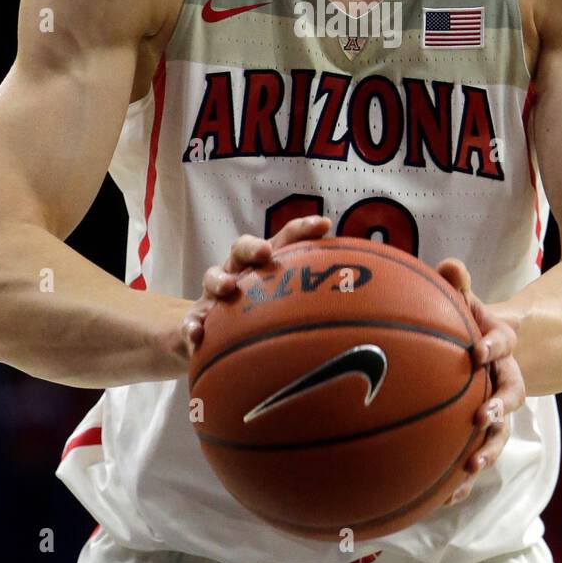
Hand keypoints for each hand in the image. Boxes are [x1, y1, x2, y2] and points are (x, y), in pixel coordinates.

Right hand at [182, 213, 332, 358]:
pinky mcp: (195, 321)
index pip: (285, 239)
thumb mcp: (286, 309)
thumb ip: (320, 308)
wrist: (205, 337)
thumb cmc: (257, 317)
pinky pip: (190, 322)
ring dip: (219, 280)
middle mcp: (238, 273)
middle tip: (265, 254)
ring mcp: (213, 296)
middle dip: (253, 246)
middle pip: (242, 247)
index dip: (302, 229)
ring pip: (211, 277)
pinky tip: (198, 338)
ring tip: (227, 289)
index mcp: (265, 267)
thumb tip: (371, 315)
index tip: (324, 224)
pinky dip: (192, 328)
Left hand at [436, 257, 524, 506]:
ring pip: (499, 433)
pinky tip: (445, 499)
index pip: (502, 343)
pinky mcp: (484, 434)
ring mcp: (498, 411)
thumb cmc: (471, 327)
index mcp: (500, 348)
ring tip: (471, 466)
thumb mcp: (468, 305)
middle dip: (499, 407)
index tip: (478, 349)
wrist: (493, 354)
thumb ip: (460, 288)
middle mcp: (505, 381)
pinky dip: (463, 477)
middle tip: (484, 415)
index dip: (494, 344)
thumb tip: (450, 264)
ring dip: (487, 449)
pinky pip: (476, 455)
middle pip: (511, 395)